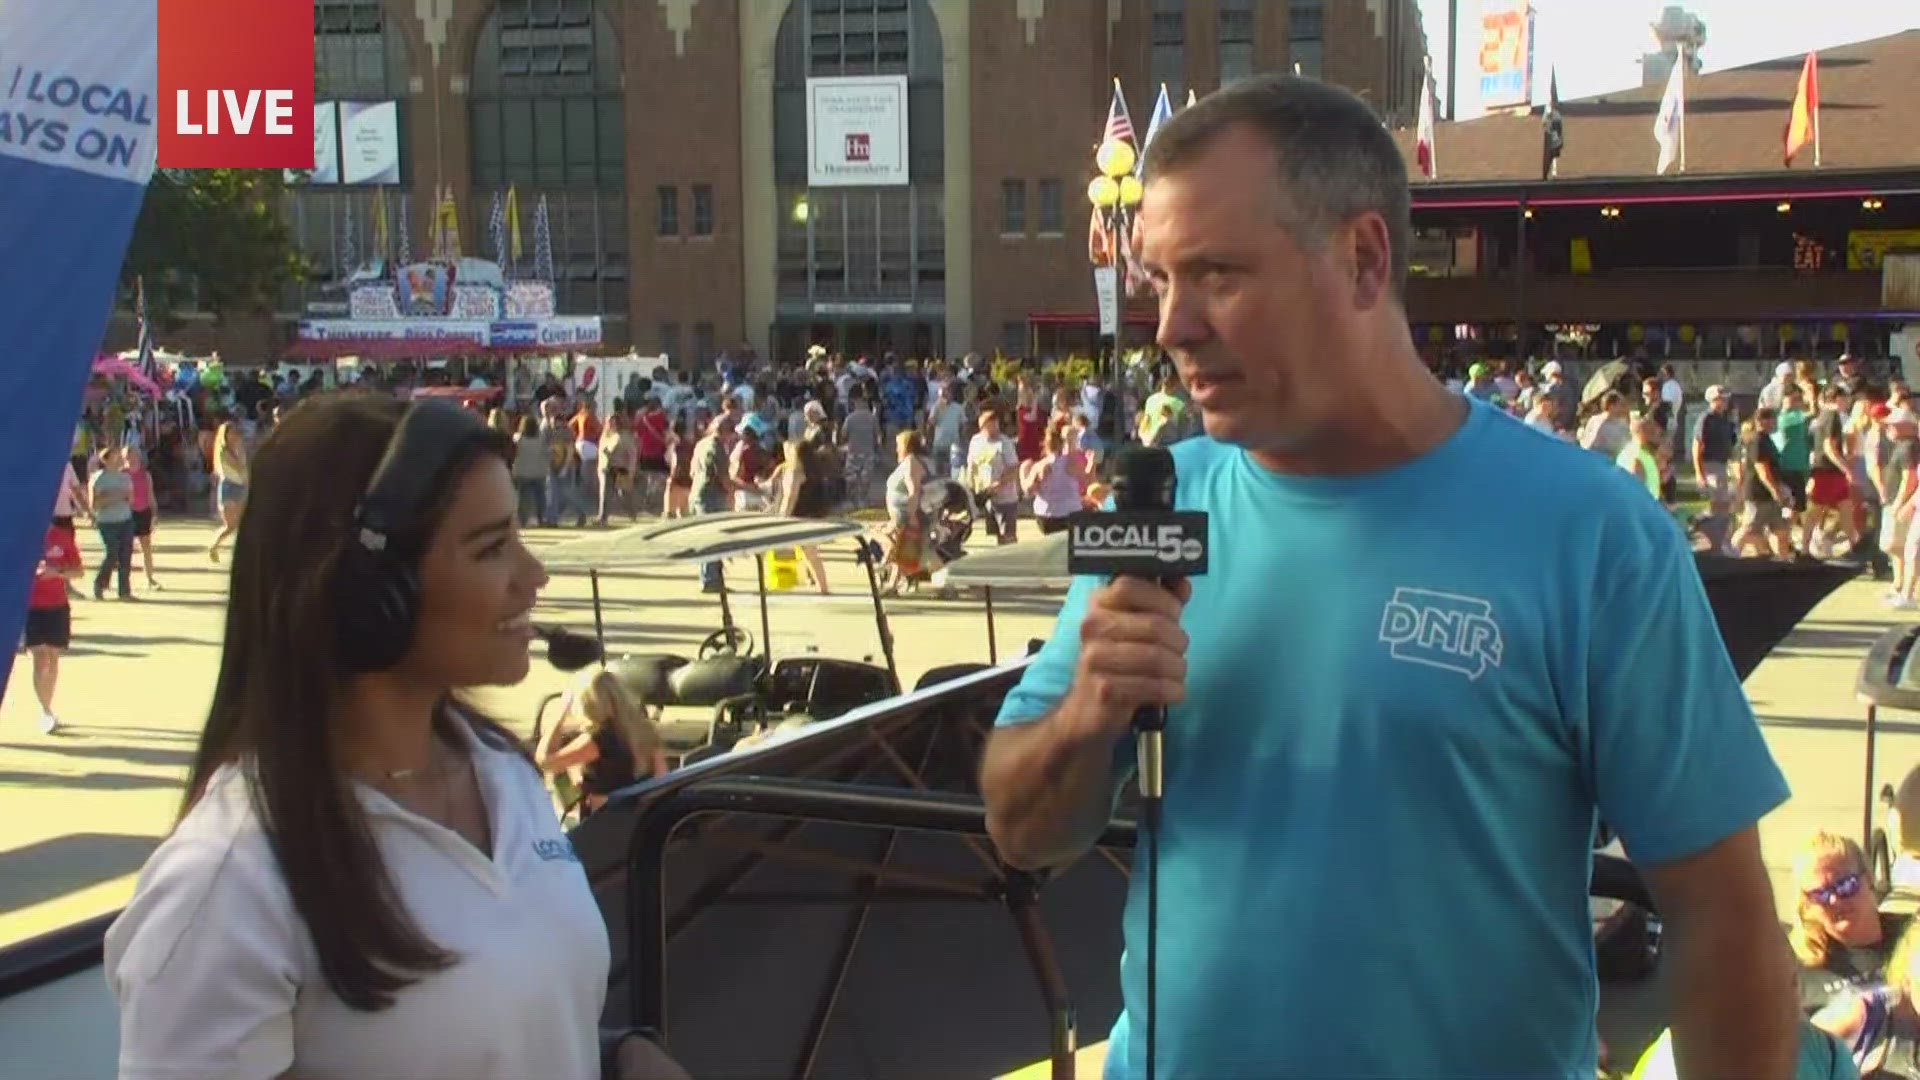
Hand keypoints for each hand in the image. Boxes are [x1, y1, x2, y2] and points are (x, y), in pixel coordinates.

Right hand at [1060, 577, 1190, 746]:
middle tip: (1179, 651)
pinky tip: (1172, 692)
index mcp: (1099, 604)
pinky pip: (1154, 686)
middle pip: (1154, 625)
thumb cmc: (1119, 660)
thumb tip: (1183, 582)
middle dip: (1178, 640)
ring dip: (1178, 668)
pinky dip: (1172, 690)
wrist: (1087, 708)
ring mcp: (1095, 659)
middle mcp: (1092, 627)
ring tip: (1176, 673)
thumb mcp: (1138, 624)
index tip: (1175, 613)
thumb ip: (1161, 600)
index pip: (1130, 585)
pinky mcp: (1105, 690)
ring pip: (1157, 657)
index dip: (1162, 598)